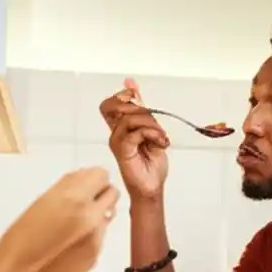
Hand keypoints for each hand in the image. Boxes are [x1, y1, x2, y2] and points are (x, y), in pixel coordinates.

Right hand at [0, 166, 118, 271]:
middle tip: (80, 203)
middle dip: (99, 194)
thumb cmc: (19, 239)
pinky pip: (101, 235)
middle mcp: (92, 216)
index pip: (101, 174)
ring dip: (97, 214)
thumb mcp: (40, 203)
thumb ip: (66, 188)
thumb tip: (82, 177)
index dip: (91, 179)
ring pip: (108, 214)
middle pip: (112, 193)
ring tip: (74, 224)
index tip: (81, 186)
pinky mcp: (97, 255)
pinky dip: (91, 235)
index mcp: (74, 199)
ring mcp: (98, 237)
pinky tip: (70, 244)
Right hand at [100, 78, 169, 200]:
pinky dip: (152, 134)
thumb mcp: (151, 131)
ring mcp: (117, 142)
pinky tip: (160, 143)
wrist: (152, 188)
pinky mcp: (123, 151)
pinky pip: (136, 133)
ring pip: (130, 118)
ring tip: (161, 138)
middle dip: (140, 109)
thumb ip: (143, 110)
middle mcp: (115, 134)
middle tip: (155, 125)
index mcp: (120, 128)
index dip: (123, 96)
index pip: (110, 104)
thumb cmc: (150, 165)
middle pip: (115, 106)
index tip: (138, 98)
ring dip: (152, 125)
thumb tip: (131, 84)